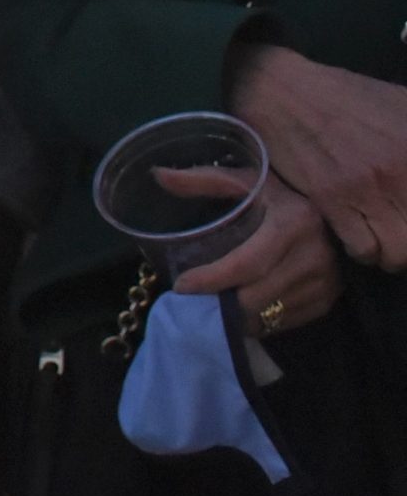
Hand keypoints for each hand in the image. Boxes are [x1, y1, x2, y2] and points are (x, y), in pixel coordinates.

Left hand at [170, 169, 341, 332]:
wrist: (336, 210)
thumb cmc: (279, 193)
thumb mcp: (246, 179)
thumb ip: (203, 179)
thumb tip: (158, 175)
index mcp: (294, 223)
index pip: (247, 263)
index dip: (212, 278)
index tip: (181, 286)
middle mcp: (315, 255)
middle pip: (257, 295)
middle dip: (222, 304)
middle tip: (194, 301)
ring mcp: (326, 281)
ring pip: (271, 313)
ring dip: (240, 316)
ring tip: (215, 306)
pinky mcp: (329, 299)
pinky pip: (287, 320)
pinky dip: (261, 319)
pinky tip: (243, 309)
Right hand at [230, 45, 406, 269]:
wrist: (283, 90)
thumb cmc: (348, 97)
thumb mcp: (404, 103)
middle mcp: (401, 169)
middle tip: (400, 231)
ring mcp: (366, 185)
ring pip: (397, 253)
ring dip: (392, 253)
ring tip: (382, 238)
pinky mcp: (332, 197)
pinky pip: (362, 248)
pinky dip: (364, 250)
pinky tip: (357, 234)